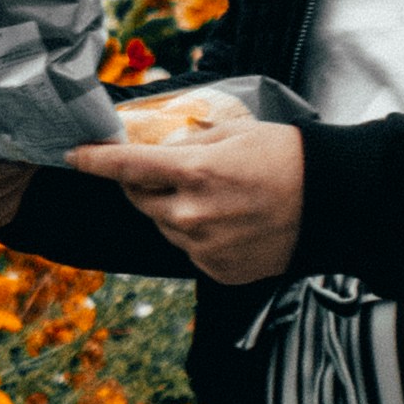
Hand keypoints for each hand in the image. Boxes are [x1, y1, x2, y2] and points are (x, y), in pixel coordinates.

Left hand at [67, 115, 304, 285]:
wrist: (330, 203)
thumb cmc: (286, 157)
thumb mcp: (234, 132)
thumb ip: (187, 142)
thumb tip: (154, 148)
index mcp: (194, 172)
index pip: (126, 167)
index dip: (94, 160)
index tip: (73, 155)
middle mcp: (192, 214)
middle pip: (141, 201)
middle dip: (145, 184)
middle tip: (171, 172)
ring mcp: (203, 247)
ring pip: (164, 227)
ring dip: (174, 210)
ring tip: (215, 197)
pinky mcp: (216, 271)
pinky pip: (189, 250)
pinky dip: (198, 235)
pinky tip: (229, 222)